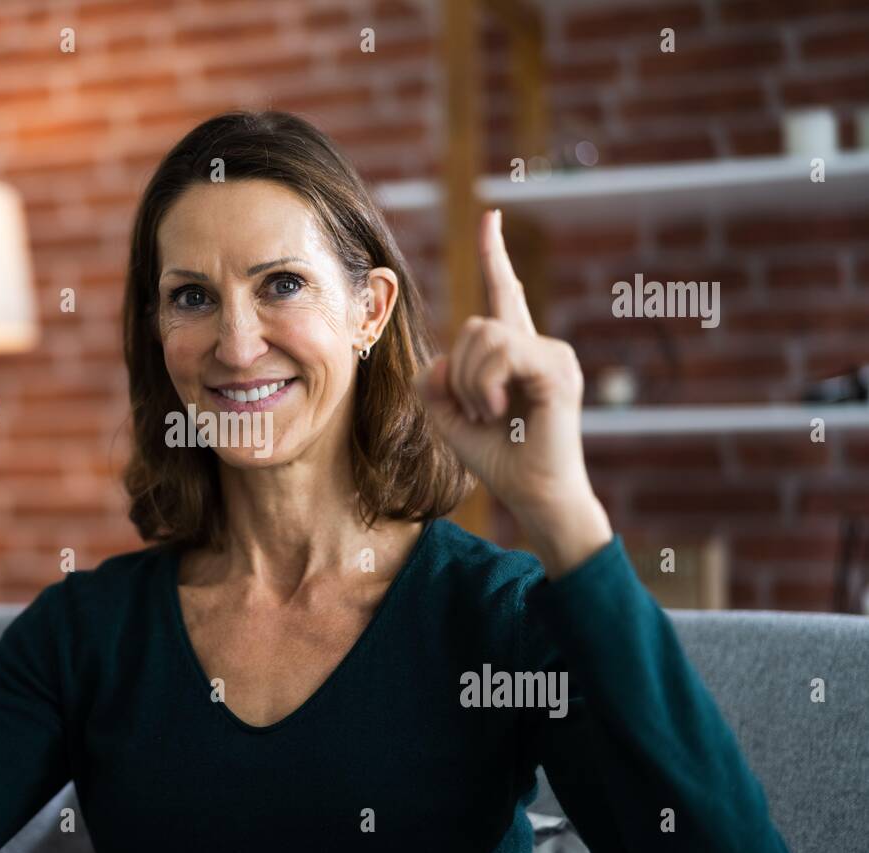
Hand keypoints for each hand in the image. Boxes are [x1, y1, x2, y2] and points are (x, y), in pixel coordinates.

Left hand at [415, 210, 610, 576]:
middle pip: (472, 326)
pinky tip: (501, 411)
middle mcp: (539, 345)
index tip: (490, 217)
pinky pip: (502, 354)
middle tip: (480, 411)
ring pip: (483, 337)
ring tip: (492, 413)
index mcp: (516, 352)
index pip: (503, 292)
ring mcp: (553, 355)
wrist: (535, 495)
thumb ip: (436, 384)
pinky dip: (486, 386)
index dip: (493, 255)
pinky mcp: (558, 369)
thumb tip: (440, 359)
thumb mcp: (450, 418)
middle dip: (458, 373)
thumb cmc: (500, 459)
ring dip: (471, 383)